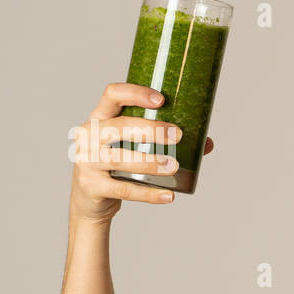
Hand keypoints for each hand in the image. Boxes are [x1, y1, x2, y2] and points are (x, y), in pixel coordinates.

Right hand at [68, 82, 213, 224]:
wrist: (90, 200)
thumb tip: (206, 143)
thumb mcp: (131, 147)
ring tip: (174, 166)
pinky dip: (148, 194)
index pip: (112, 95)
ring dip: (149, 162)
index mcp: (99, 118)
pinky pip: (124, 189)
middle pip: (119, 126)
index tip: (162, 100)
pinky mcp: (91, 186)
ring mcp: (86, 161)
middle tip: (178, 135)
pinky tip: (168, 195)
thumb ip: (163, 142)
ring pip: (120, 158)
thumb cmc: (116, 166)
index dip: (135, 93)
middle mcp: (88, 136)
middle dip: (150, 129)